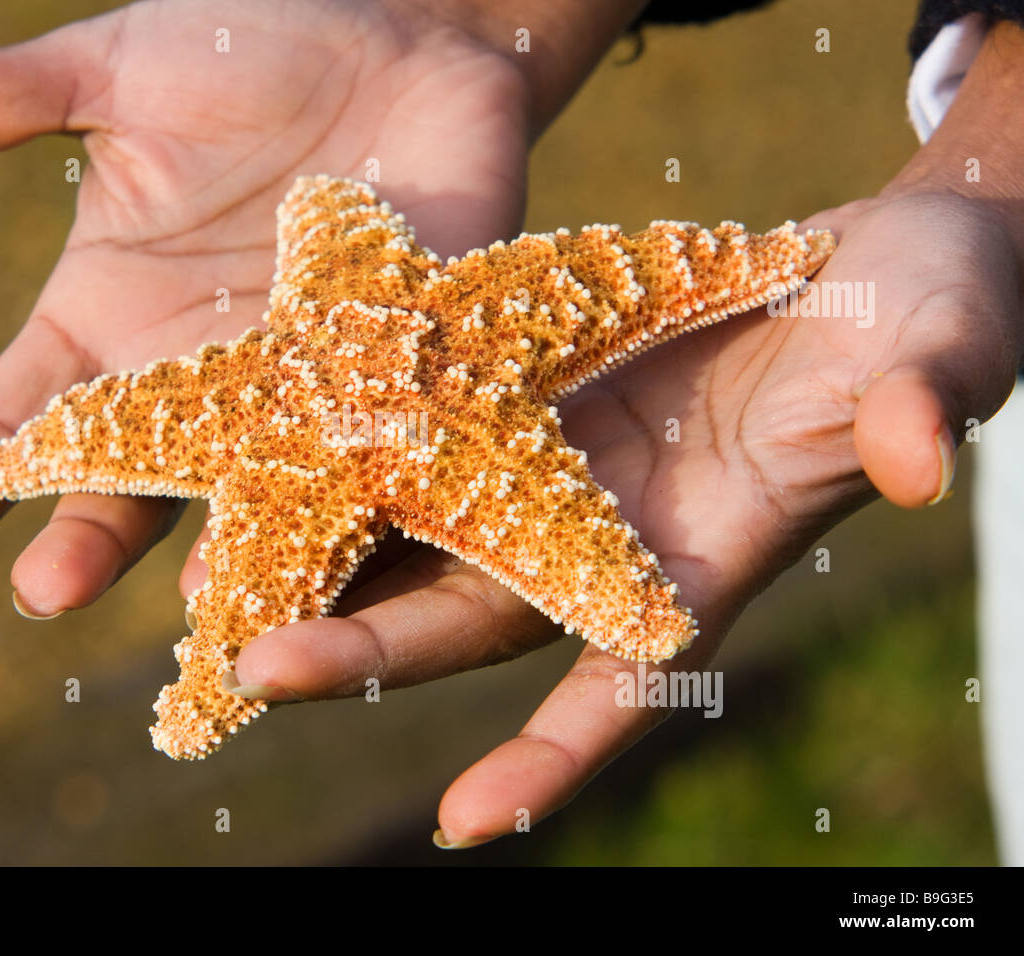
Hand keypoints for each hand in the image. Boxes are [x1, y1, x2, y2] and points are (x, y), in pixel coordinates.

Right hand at [0, 0, 635, 610]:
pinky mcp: (389, 372)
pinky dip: (353, 496)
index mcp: (106, 323)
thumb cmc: (247, 47)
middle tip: (46, 593)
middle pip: (125, 481)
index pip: (14, 428)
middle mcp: (194, 376)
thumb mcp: (108, 74)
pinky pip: (366, 449)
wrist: (397, 33)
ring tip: (209, 604)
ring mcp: (293, 385)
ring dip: (223, 549)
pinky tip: (338, 539)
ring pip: (248, 491)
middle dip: (85, 539)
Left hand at [212, 25, 1023, 847]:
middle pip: (473, 616)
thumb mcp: (943, 346)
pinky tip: (261, 460)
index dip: (554, 756)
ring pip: (422, 539)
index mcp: (700, 558)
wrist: (862, 263)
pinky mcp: (519, 396)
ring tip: (208, 590)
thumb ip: (925, 403)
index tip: (466, 820)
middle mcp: (604, 533)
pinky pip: (422, 441)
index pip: (620, 678)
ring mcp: (554, 467)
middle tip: (255, 671)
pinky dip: (350, 461)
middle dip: (369, 655)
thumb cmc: (924, 311)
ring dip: (322, 570)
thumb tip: (924, 456)